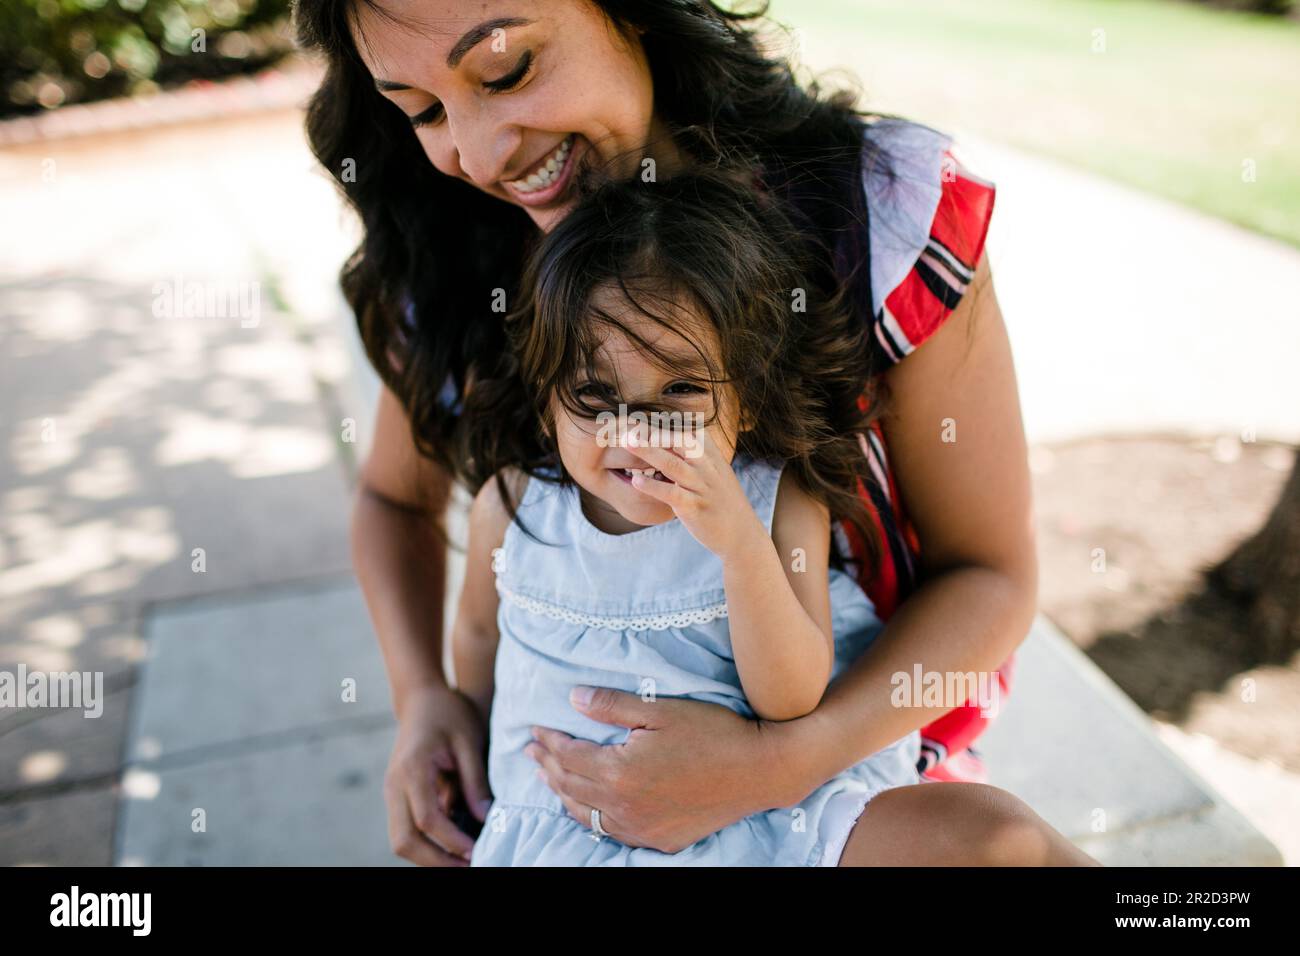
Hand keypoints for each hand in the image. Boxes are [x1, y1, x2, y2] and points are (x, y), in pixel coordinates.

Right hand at [383, 684, 491, 865]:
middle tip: (469, 866)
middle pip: (404, 840)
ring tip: (463, 860)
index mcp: (412, 769)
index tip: (477, 852)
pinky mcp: (396, 796)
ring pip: (400, 840)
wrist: (422, 698)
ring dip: (428, 857)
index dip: (452, 841)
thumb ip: (475, 781)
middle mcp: (394, 785)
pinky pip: (405, 829)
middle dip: (435, 861)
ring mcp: (391, 792)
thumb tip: (485, 819)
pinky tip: (453, 845)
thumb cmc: (448, 713)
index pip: (428, 819)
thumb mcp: (469, 740)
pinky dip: (425, 844)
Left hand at [525, 686, 806, 853]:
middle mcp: (623, 806)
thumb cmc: (713, 732)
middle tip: (530, 750)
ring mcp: (640, 828)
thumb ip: (612, 705)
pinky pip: (611, 831)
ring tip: (547, 776)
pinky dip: (589, 816)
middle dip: (546, 765)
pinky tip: (586, 806)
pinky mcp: (658, 839)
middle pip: (570, 785)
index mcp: (619, 771)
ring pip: (585, 814)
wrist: (759, 771)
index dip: (549, 741)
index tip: (534, 728)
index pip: (568, 756)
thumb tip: (573, 698)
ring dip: (562, 793)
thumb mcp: (660, 709)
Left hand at [624, 424, 765, 559]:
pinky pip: (671, 493)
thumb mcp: (712, 471)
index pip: (683, 432)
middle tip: (626, 427)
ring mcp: (702, 487)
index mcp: (711, 454)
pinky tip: (635, 481)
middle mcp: (707, 466)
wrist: (741, 533)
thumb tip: (662, 439)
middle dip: (651, 433)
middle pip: (677, 442)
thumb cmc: (720, 500)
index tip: (635, 419)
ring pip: (672, 464)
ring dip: (647, 452)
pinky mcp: (695, 508)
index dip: (659, 424)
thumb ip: (692, 455)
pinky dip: (653, 486)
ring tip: (626, 442)